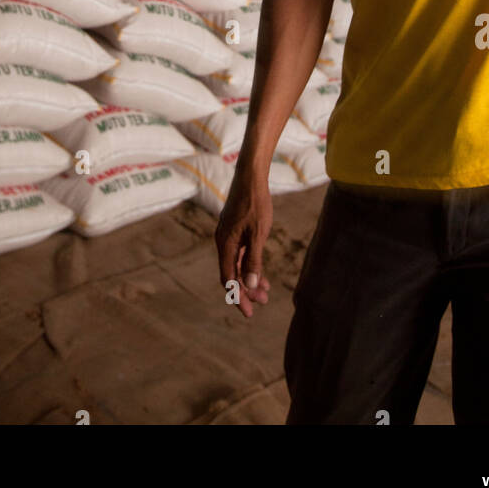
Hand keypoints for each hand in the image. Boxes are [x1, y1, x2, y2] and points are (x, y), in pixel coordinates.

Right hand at [215, 169, 271, 319]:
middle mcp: (223, 241)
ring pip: (237, 264)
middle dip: (246, 290)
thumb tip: (250, 284)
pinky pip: (240, 254)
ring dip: (249, 278)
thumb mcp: (258, 233)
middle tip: (262, 303)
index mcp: (225, 243)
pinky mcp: (235, 230)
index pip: (228, 278)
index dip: (238, 296)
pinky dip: (250, 265)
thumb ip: (254, 259)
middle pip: (232, 273)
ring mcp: (229, 235)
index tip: (249, 312)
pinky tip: (260, 273)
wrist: (251, 175)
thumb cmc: (255, 202)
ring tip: (265, 292)